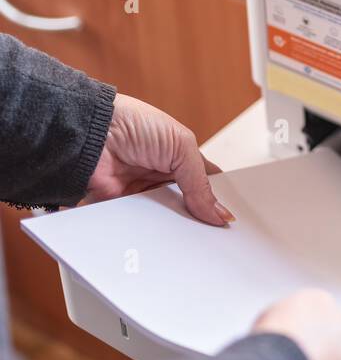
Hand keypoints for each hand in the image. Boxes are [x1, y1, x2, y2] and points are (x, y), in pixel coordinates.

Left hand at [85, 93, 233, 226]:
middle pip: (188, 206)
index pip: (207, 183)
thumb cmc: (132, 122)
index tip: (231, 217)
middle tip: (214, 234)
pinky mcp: (123, 208)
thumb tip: (219, 212)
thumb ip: (200, 181)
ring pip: (167, 221)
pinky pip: (141, 227)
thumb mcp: (181, 145)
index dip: (220, 199)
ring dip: (176, 228)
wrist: (91, 132)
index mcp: (181, 158)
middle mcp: (162, 177)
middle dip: (199, 219)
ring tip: (191, 237)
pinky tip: (162, 237)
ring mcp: (143, 194)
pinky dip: (150, 233)